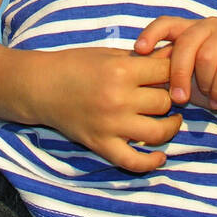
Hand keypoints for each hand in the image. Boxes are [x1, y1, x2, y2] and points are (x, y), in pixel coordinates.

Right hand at [41, 45, 183, 172]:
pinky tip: (160, 157)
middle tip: (166, 96)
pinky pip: (132, 161)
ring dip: (169, 127)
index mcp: (121, 71)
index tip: (172, 74)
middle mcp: (118, 99)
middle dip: (169, 98)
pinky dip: (150, 163)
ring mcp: (109, 125)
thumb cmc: (76, 65)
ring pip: (157, 132)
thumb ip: (143, 58)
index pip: (166, 72)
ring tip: (171, 121)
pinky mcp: (100, 145)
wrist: (40, 87)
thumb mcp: (110, 54)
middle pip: (164, 102)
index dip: (174, 71)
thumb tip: (176, 54)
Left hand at [134, 16, 216, 120]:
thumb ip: (166, 72)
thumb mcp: (184, 81)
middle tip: (178, 98)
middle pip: (187, 42)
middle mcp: (211, 26)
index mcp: (191, 30)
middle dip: (179, 73)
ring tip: (207, 96)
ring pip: (207, 56)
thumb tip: (139, 72)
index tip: (139, 50)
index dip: (152, 34)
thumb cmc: (212, 85)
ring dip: (204, 83)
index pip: (167, 22)